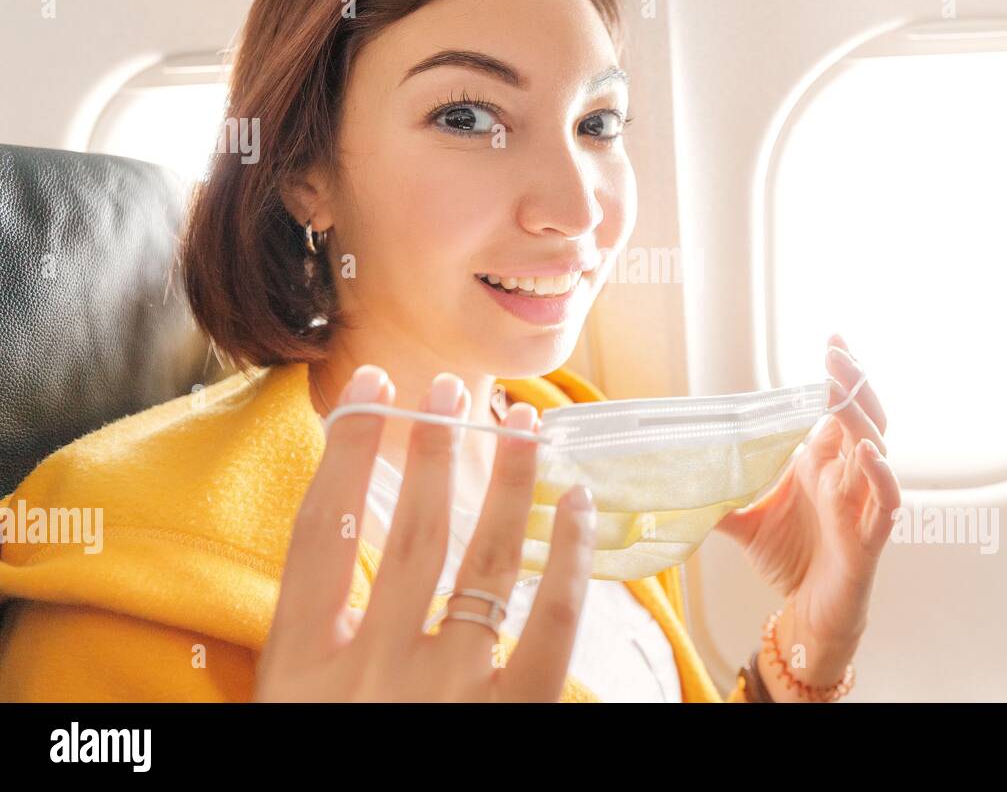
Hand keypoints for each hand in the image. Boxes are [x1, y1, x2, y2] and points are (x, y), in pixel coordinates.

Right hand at [255, 365, 596, 700]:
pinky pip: (552, 625)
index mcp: (303, 667)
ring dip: (507, 484)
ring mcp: (447, 692)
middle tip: (448, 390)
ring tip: (523, 422)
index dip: (345, 450)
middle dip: (432, 451)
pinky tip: (578, 503)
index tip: (370, 387)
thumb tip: (345, 546)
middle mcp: (374, 671)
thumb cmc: (322, 762)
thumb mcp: (292, 703)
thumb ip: (316, 640)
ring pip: (486, 564)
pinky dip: (569, 558)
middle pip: (411, 536)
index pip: (321, 533)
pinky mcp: (513, 716)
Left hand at [716, 334, 900, 699]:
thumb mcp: (745, 523)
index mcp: (822, 464)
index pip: (836, 410)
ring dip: (862, 420)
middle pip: (862, 419)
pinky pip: (885, 502)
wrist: (810, 613)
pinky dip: (880, 476)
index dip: (839, 377)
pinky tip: (867, 453)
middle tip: (836, 354)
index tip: (833, 340)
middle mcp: (846, 477)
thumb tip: (679, 480)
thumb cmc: (790, 560)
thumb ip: (719, 498)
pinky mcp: (870, 538)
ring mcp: (862, 505)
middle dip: (851, 385)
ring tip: (841, 390)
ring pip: (876, 451)